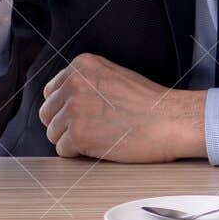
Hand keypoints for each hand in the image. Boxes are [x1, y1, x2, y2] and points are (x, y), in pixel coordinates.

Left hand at [39, 53, 207, 161]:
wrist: (171, 120)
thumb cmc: (150, 103)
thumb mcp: (115, 76)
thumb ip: (87, 82)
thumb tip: (64, 100)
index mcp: (83, 65)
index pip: (52, 91)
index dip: (65, 107)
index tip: (82, 115)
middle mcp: (74, 83)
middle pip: (48, 113)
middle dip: (64, 125)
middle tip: (90, 129)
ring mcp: (74, 108)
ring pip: (53, 134)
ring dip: (72, 140)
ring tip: (99, 137)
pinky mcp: (78, 134)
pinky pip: (63, 151)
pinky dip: (79, 154)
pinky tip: (101, 146)